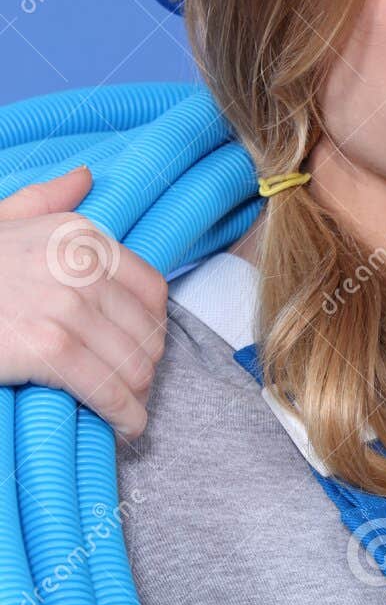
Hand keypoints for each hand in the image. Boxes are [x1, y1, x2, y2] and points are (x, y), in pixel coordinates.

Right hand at [0, 165, 168, 439]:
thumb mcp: (1, 220)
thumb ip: (45, 201)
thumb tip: (85, 177)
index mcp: (78, 234)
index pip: (151, 289)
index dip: (151, 328)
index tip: (140, 350)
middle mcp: (80, 264)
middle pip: (146, 331)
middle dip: (144, 367)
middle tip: (130, 389)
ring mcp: (67, 304)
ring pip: (133, 364)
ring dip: (136, 396)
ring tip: (127, 411)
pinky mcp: (50, 346)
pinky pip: (108, 388)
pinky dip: (123, 414)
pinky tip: (122, 427)